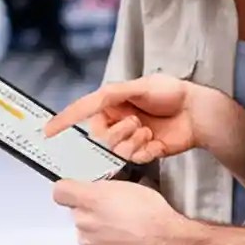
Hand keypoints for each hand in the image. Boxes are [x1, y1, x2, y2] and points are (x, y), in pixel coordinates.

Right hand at [43, 75, 200, 163]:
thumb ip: (110, 95)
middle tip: (134, 123)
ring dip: (132, 141)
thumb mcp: (137, 86)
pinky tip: (155, 141)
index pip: (83, 112)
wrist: (197, 112)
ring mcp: (132, 137)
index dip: (64, 121)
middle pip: (100, 137)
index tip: (47, 131)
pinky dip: (144, 150)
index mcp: (113, 103)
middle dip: (116, 133)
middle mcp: (119, 120)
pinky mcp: (145, 151)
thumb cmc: (171, 93)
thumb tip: (89, 103)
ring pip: (116, 150)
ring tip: (147, 130)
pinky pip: (134, 159)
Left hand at [52, 179, 193, 244]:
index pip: (60, 191)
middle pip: (76, 211)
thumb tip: (105, 187)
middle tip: (112, 210)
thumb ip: (109, 186)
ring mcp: (87, 241)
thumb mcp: (133, 185)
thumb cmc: (153, 214)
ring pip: (84, 230)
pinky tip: (121, 243)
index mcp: (91, 197)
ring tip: (121, 229)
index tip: (78, 190)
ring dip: (96, 229)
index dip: (69, 189)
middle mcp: (83, 220)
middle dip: (91, 209)